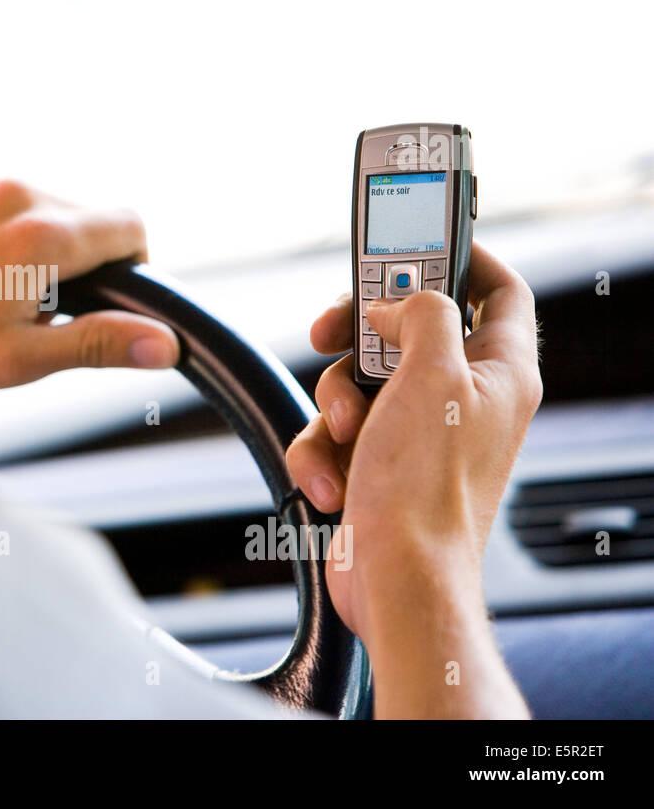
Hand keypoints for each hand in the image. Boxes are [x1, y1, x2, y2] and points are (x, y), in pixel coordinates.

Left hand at [0, 168, 178, 415]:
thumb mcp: (19, 359)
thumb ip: (98, 343)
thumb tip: (165, 343)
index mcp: (41, 233)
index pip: (127, 223)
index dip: (133, 261)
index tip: (112, 292)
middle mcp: (9, 188)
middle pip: (79, 212)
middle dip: (74, 257)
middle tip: (35, 308)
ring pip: (30, 200)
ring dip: (27, 238)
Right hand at [285, 242, 541, 717]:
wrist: (396, 582)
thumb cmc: (428, 492)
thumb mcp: (433, 376)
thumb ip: (421, 314)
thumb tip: (397, 304)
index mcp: (500, 372)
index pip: (498, 289)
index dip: (460, 255)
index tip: (412, 239)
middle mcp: (463, 398)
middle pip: (406, 329)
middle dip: (358, 334)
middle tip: (329, 331)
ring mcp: (418, 433)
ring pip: (357, 379)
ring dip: (333, 404)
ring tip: (346, 437)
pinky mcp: (377, 463)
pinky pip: (333, 430)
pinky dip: (321, 450)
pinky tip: (332, 479)